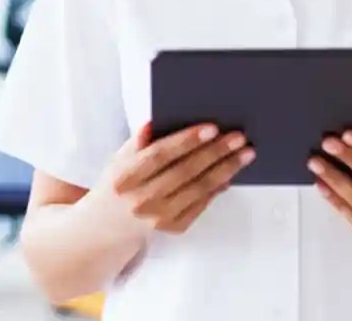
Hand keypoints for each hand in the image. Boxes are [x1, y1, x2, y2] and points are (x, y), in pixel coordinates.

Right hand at [91, 121, 254, 235]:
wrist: (107, 226)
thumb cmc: (118, 185)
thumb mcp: (118, 159)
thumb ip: (138, 142)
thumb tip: (155, 122)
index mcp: (125, 178)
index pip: (160, 155)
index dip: (186, 141)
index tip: (211, 128)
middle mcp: (141, 200)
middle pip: (185, 172)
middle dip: (215, 153)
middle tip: (238, 138)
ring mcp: (158, 218)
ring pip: (198, 189)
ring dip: (225, 169)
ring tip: (244, 154)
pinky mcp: (173, 228)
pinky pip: (201, 204)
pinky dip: (217, 188)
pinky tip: (230, 173)